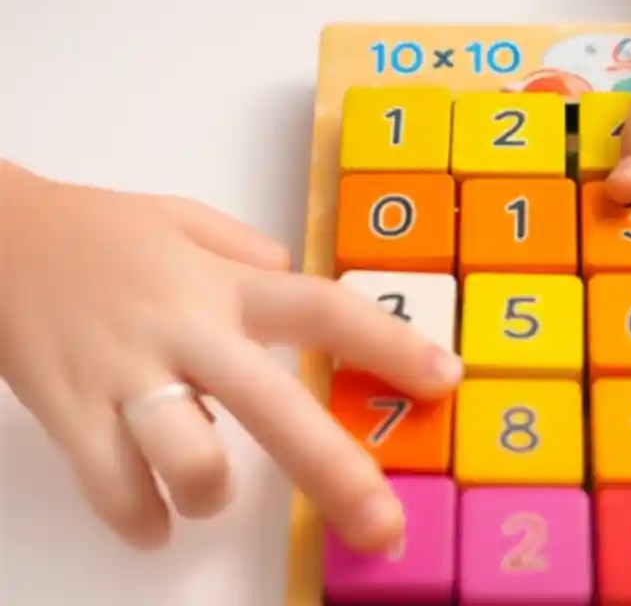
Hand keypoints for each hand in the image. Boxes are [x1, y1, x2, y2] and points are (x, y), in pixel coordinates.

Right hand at [0, 163, 460, 552]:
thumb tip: (297, 273)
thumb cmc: (99, 234)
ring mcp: (126, 377)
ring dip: (211, 493)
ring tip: (205, 492)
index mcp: (224, 285)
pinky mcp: (67, 412)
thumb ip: (249, 250)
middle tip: (382, 527)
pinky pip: (114, 490)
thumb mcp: (187, 220)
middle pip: (276, 407)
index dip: (391, 344)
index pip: (325, 310)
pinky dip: (142, 518)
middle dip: (336, 473)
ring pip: (191, 460)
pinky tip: (153, 516)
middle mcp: (186, 331)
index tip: (446, 380)